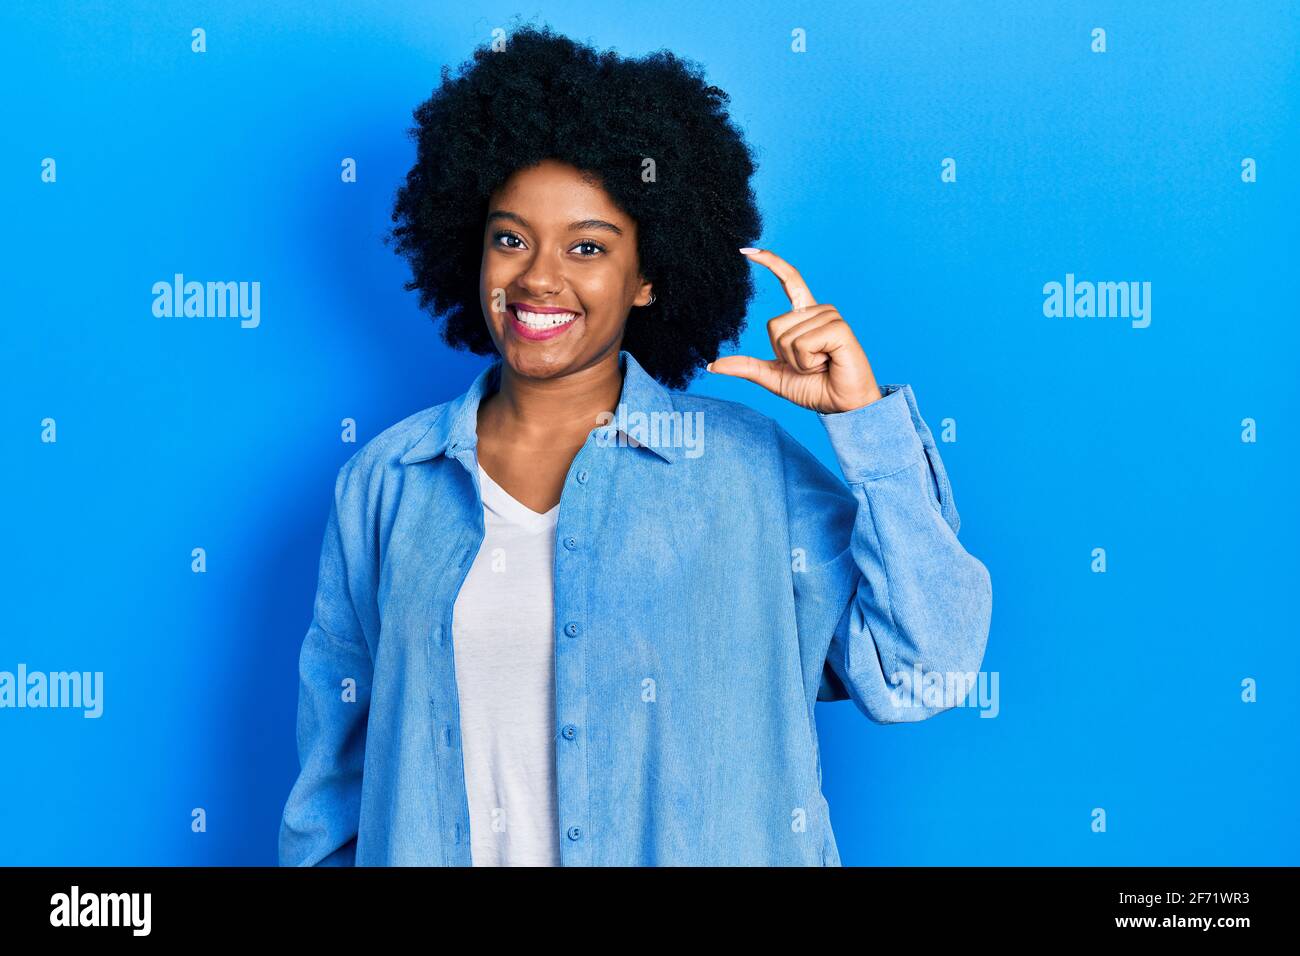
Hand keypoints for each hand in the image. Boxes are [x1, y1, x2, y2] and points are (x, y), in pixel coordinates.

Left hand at [707, 248, 883, 412]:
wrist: (843, 405)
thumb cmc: (814, 388)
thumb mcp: (773, 376)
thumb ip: (746, 367)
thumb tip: (711, 365)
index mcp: (804, 316)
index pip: (788, 279)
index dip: (770, 262)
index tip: (746, 249)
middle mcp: (817, 311)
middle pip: (773, 325)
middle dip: (783, 354)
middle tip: (809, 364)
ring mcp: (830, 317)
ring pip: (787, 336)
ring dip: (798, 361)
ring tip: (821, 364)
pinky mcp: (839, 328)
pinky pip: (802, 343)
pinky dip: (808, 362)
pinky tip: (828, 363)